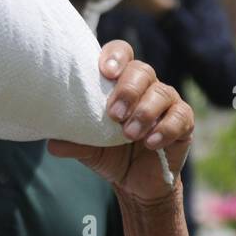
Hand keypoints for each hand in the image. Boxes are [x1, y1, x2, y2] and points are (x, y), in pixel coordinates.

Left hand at [47, 40, 192, 202]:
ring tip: (129, 134)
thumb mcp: (88, 149)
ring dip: (144, 112)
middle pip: (142, 70)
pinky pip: (180, 116)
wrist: (135, 183)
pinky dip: (165, 128)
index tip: (105, 71)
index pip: (121, 53)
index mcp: (119, 82)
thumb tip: (52, 143)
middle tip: (114, 114)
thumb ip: (73, 142)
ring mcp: (166, 101)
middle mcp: (145, 85)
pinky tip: (151, 142)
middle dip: (128, 90)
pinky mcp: (184, 121)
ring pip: (161, 92)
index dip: (115, 56)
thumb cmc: (109, 154)